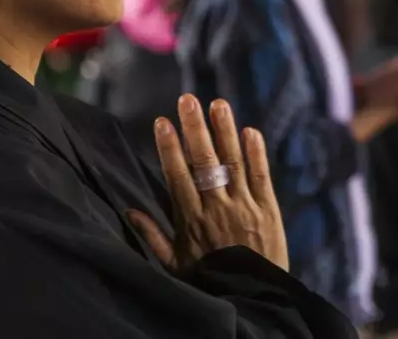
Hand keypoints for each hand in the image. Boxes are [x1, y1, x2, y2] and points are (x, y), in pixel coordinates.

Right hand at [127, 95, 288, 271]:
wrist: (253, 297)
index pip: (177, 176)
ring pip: (234, 163)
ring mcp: (245, 207)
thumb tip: (127, 211)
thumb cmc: (209, 279)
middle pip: (205, 162)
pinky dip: (256, 153)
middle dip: (195, 129)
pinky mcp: (269, 210)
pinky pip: (261, 176)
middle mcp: (217, 209)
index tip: (161, 122)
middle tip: (187, 100)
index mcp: (191, 220)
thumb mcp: (175, 264)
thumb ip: (152, 236)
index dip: (169, 148)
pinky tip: (250, 130)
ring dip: (225, 131)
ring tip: (218, 104)